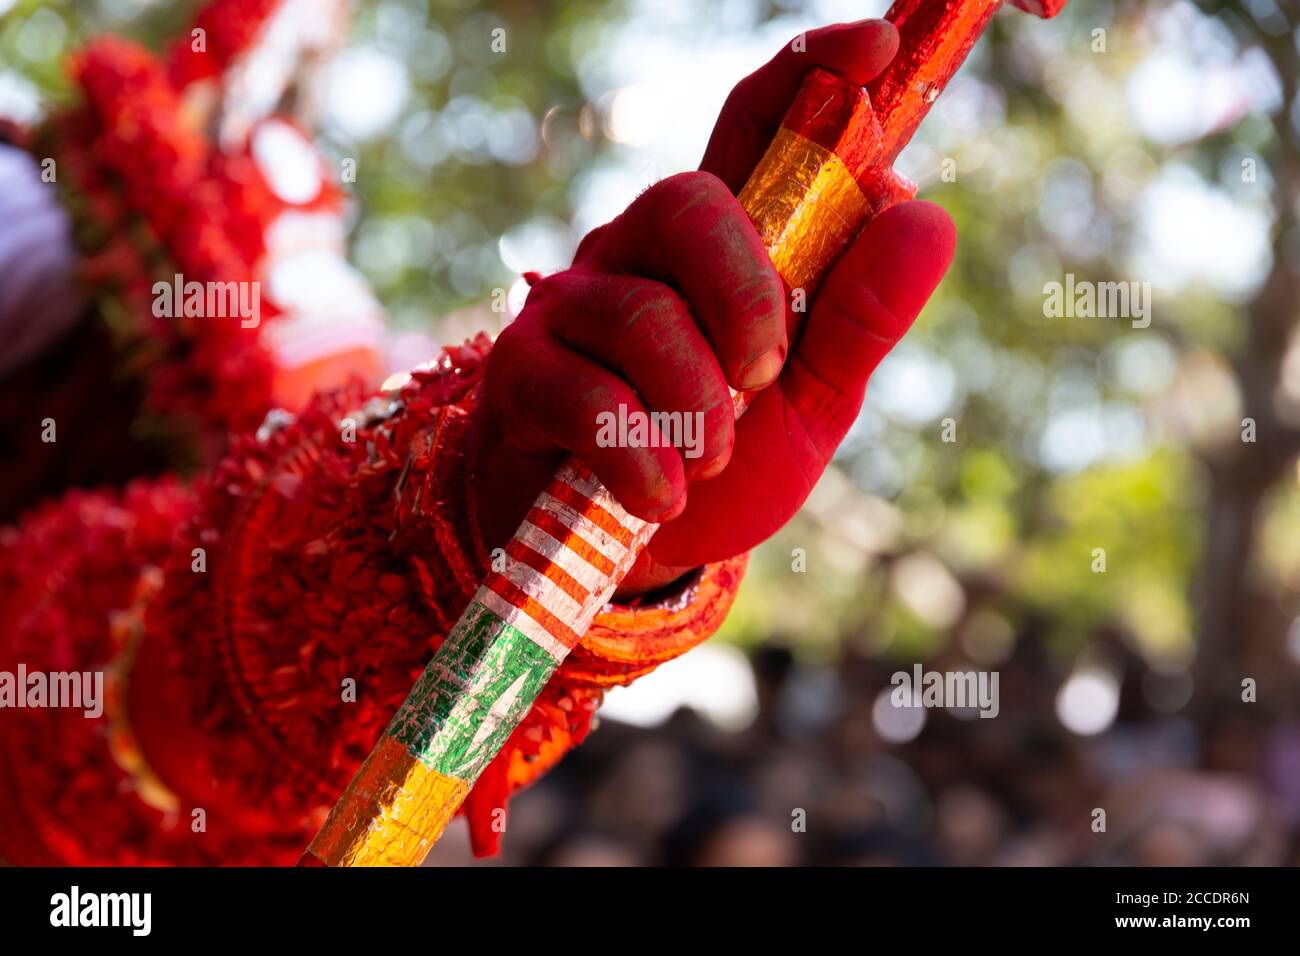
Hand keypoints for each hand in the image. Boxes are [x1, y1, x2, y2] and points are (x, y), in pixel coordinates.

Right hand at [468, 19, 954, 594]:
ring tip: (709, 456)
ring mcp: (575, 305)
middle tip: (763, 375)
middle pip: (691, 203)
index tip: (872, 49)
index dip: (809, 75)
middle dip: (746, 297)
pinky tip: (659, 493)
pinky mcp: (524, 371)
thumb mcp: (810, 402)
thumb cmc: (720, 461)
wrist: (628, 552)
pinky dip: (643, 459)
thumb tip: (924, 214)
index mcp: (724, 245)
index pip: (757, 128)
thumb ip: (858, 317)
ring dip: (700, 405)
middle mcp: (642, 252)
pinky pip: (590, 396)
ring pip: (647, 314)